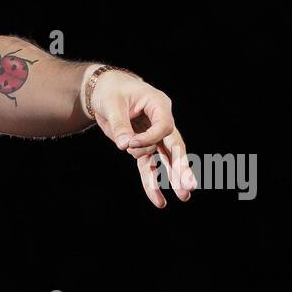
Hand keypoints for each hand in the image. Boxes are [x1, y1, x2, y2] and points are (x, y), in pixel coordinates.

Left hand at [85, 68, 194, 207]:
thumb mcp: (112, 104)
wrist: (103, 90)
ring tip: (184, 196)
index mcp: (158, 104)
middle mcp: (160, 120)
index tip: (129, 142)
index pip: (164, 126)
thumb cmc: (110, 91)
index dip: (149, 138)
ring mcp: (153, 135)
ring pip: (165, 158)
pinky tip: (158, 201)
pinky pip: (150, 165)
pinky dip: (152, 182)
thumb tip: (125, 146)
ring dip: (173, 177)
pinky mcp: (142, 146)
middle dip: (180, 166)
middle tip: (189, 185)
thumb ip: (120, 125)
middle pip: (174, 145)